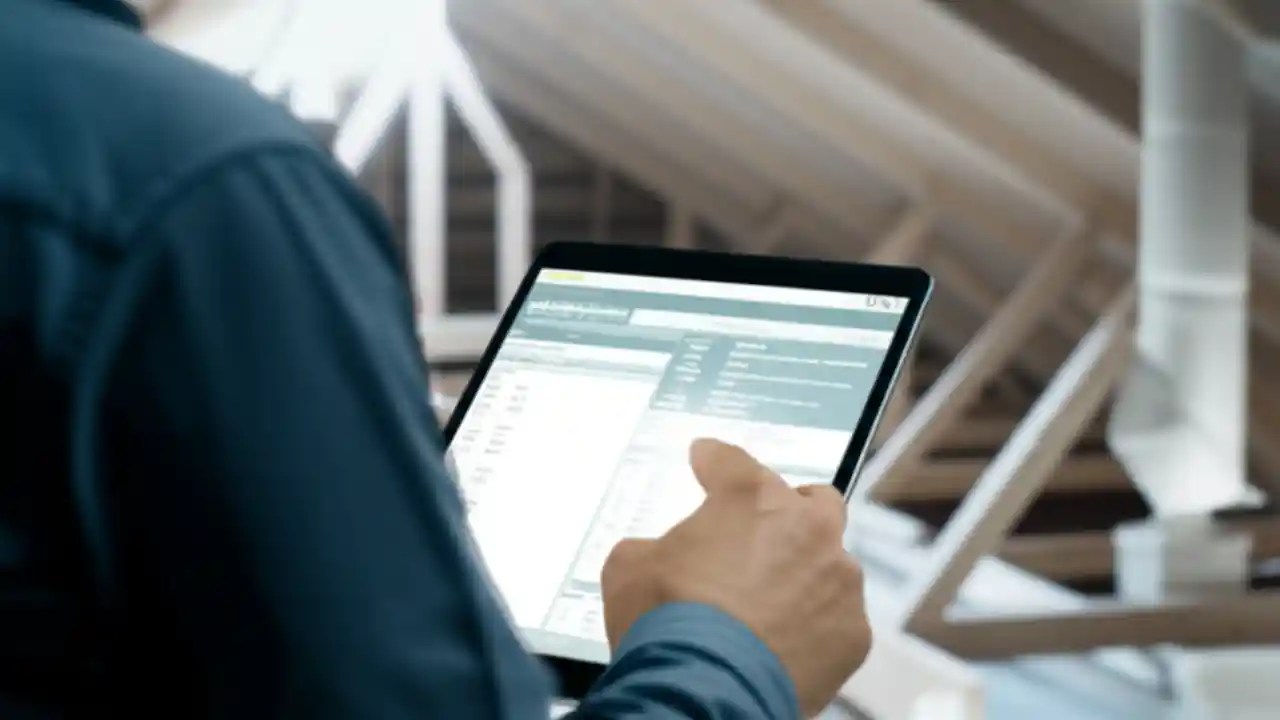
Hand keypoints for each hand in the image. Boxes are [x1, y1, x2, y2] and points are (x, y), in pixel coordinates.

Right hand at [601, 438, 871, 716]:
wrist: (705, 690)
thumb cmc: (665, 620)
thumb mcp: (630, 567)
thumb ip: (656, 547)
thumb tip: (663, 559)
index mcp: (752, 499)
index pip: (731, 462)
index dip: (712, 460)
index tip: (705, 457)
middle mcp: (807, 528)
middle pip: (813, 501)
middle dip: (789, 511)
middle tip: (762, 532)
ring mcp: (838, 581)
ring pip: (831, 565)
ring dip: (804, 575)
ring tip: (770, 606)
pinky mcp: (853, 634)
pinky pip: (837, 620)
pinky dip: (814, 628)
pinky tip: (785, 646)